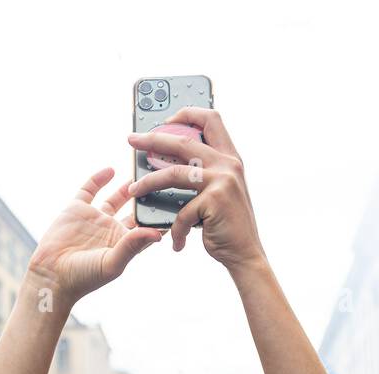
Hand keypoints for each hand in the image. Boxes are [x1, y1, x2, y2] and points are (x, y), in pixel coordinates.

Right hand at [26, 168, 162, 305]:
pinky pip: (90, 189)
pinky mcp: (77, 209)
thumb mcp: (112, 262)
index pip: (149, 226)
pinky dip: (100, 178)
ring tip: (142, 171)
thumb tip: (158, 234)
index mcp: (125, 243)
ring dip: (129, 185)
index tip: (178, 202)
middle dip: (149, 196)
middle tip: (164, 179)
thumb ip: (133, 245)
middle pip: (137, 208)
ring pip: (117, 197)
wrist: (50, 275)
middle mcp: (113, 229)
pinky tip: (111, 170)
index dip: (162, 216)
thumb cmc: (83, 277)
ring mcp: (95, 218)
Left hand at [127, 108, 265, 270]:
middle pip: (184, 141)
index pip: (210, 118)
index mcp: (230, 158)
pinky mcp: (214, 201)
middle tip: (132, 141)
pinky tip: (176, 240)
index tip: (165, 121)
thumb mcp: (224, 190)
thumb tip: (171, 160)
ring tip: (135, 190)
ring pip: (174, 173)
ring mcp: (222, 181)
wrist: (246, 254)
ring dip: (149, 182)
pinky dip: (176, 228)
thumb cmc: (229, 224)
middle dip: (153, 138)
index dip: (186, 114)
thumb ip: (207, 171)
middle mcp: (229, 164)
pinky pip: (182, 211)